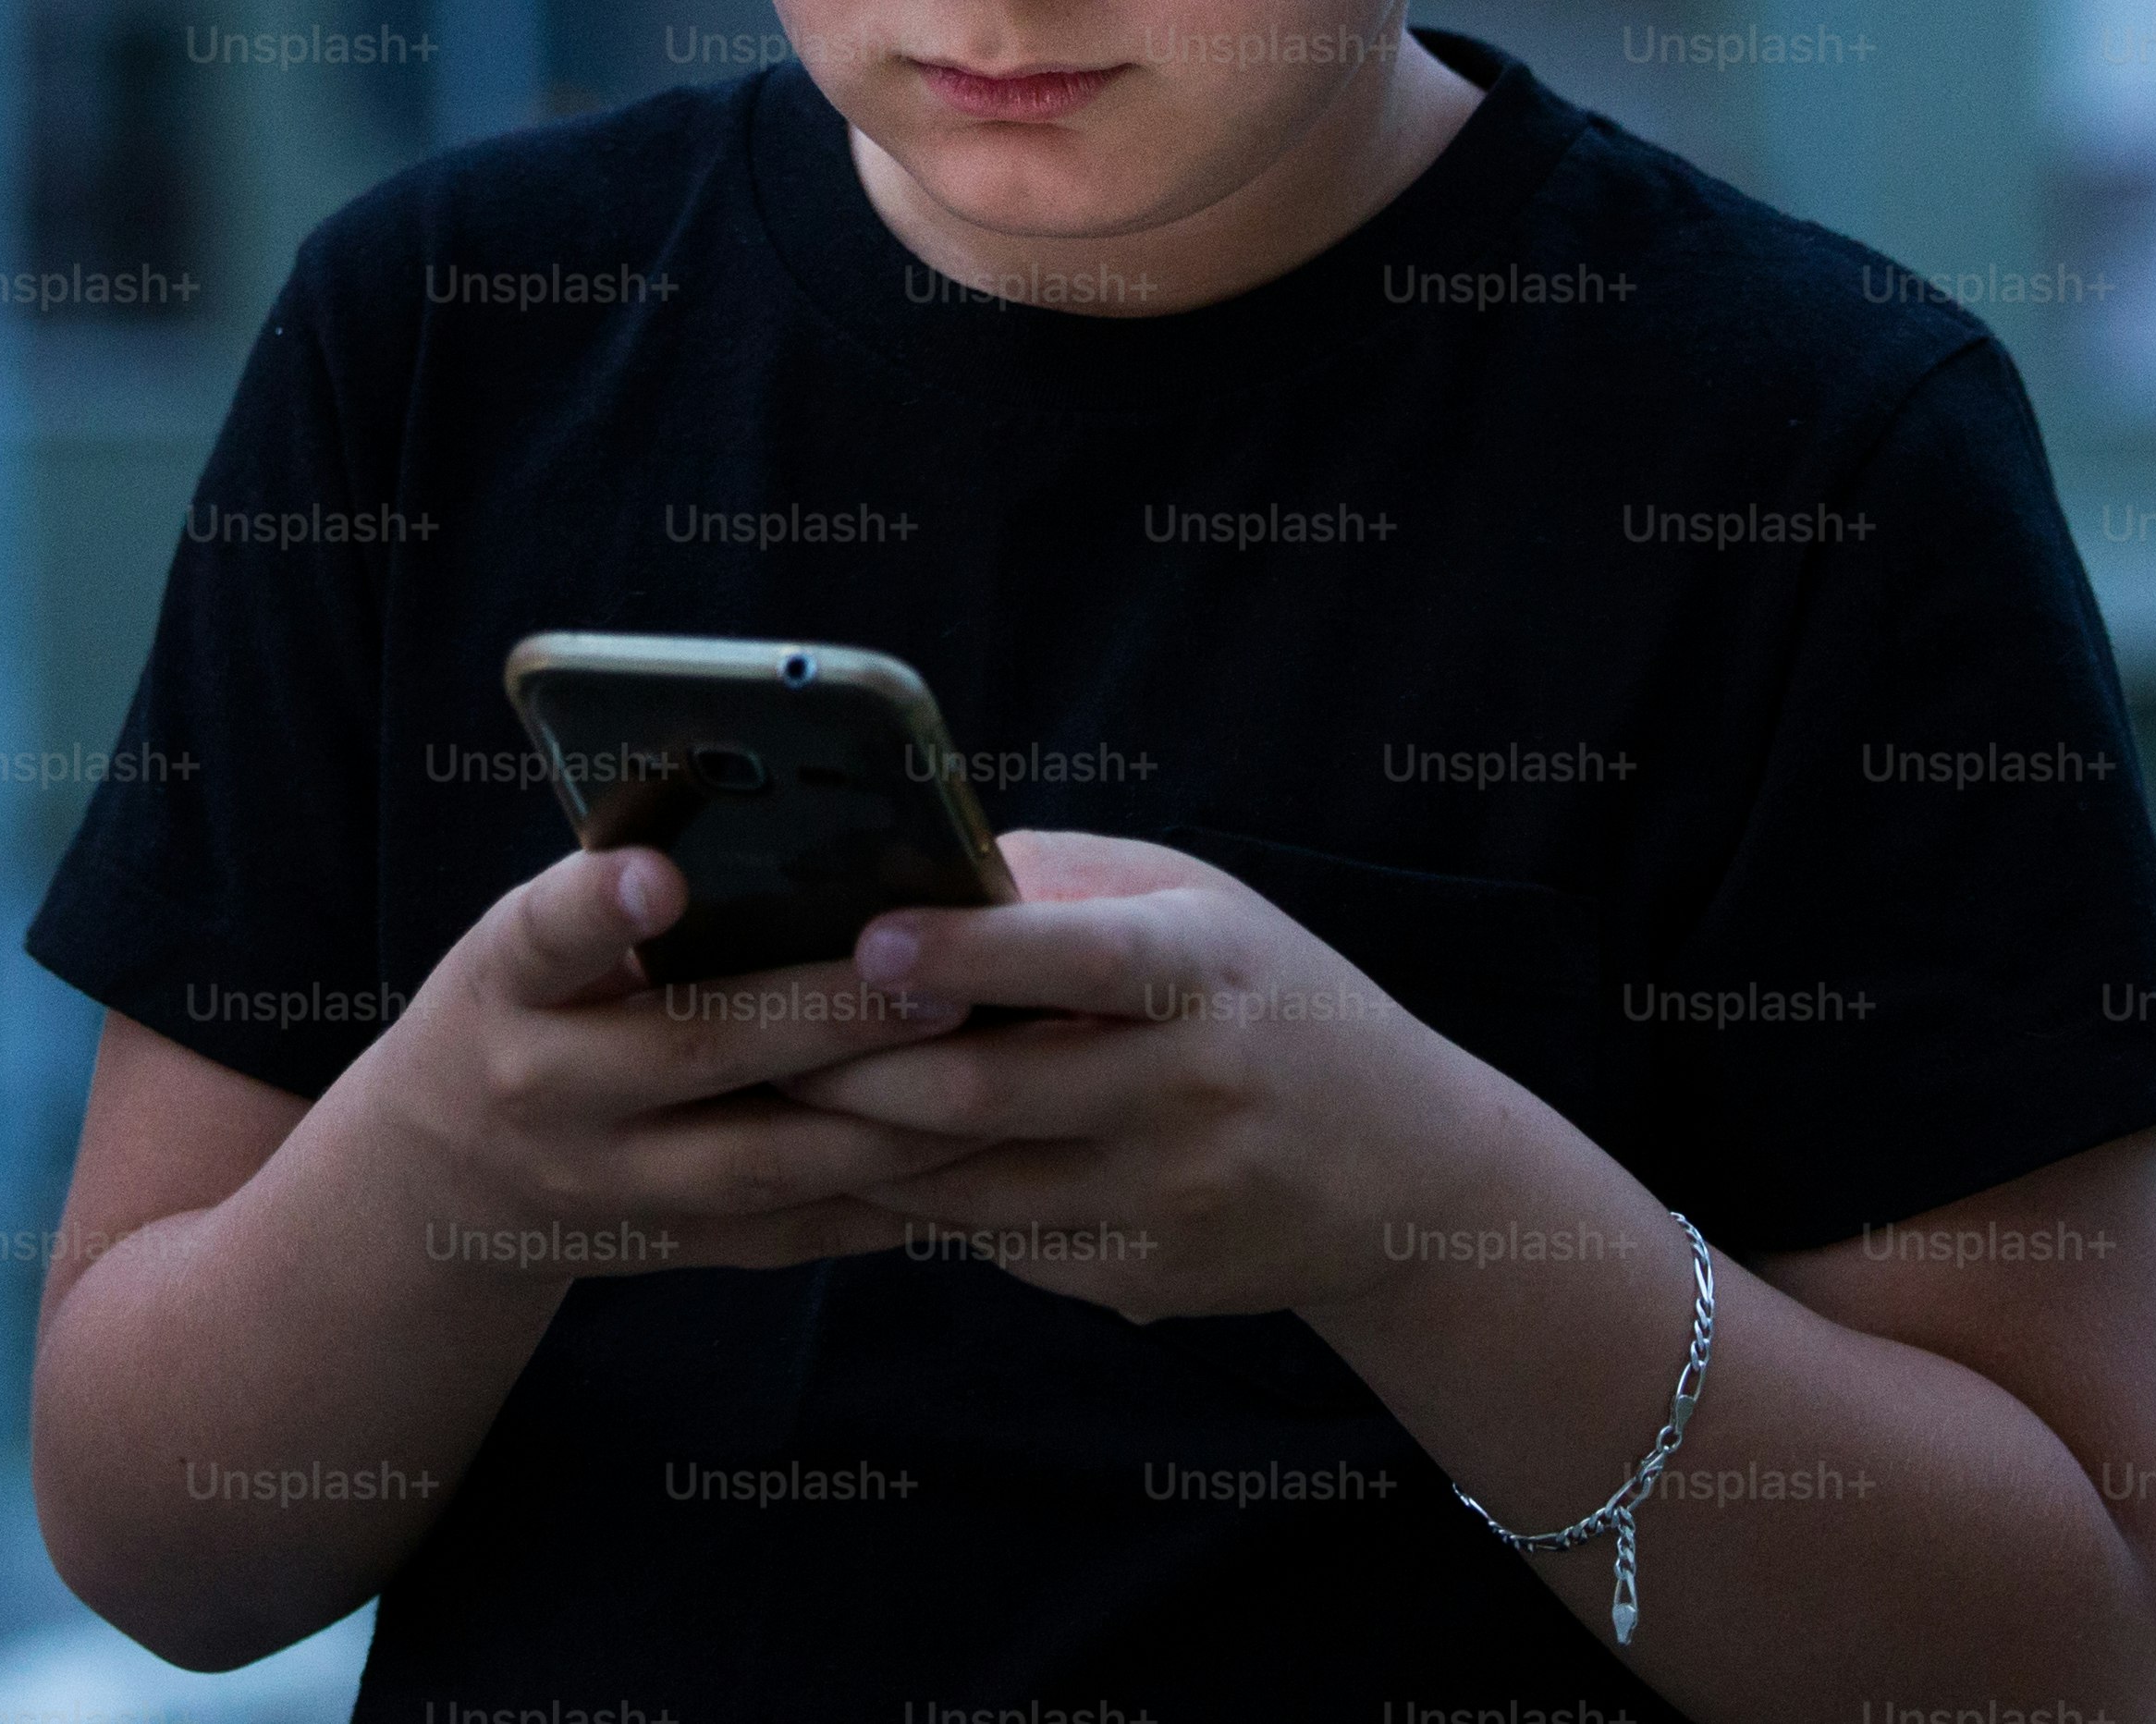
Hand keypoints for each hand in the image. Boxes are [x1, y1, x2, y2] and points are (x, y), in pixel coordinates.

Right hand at [330, 841, 993, 1280]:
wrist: (441, 1185)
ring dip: (885, 1118)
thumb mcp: (524, 942)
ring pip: (761, 1163)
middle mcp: (546, 1092)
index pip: (541, 937)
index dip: (596, 908)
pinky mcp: (674, 1250)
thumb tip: (778, 809)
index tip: (659, 873)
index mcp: (503, 989)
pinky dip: (889, 1198)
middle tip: (937, 975)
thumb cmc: (519, 1007)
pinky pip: (796, 1231)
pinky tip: (974, 1151)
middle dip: (822, 1018)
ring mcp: (610, 1186)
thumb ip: (617, 891)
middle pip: (691, 1053)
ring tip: (987, 1059)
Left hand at [774, 827, 1492, 1320]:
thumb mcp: (1197, 907)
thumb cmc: (1264, 1000)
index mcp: (1203, 972)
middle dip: (848, 1069)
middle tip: (749, 1035)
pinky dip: (923, 1202)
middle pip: (981, 1093)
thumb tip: (909, 873)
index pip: (1073, 961)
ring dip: (859, 1144)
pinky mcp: (1144, 1282)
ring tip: (774, 1098)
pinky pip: (997, 1243)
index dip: (963, 956)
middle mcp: (1190, 1091)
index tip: (865, 941)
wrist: (1406, 1172)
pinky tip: (868, 1163)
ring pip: (965, 1185)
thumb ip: (1059, 886)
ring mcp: (1168, 1200)